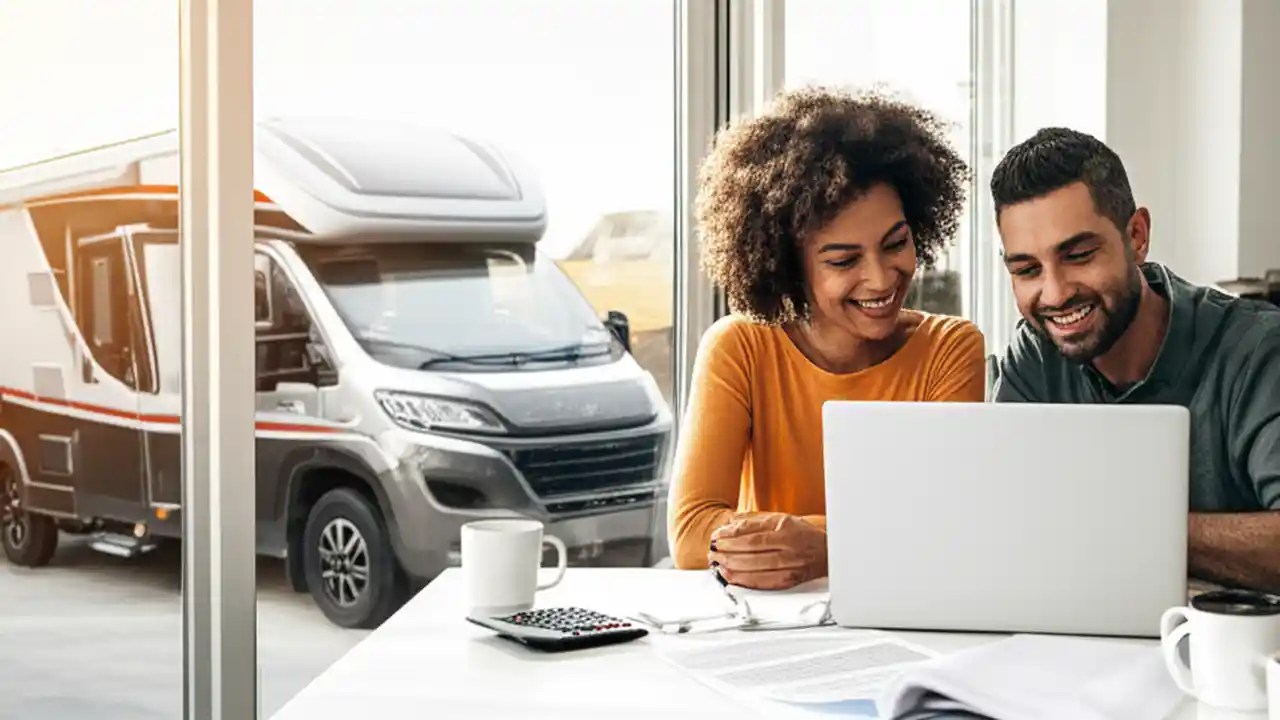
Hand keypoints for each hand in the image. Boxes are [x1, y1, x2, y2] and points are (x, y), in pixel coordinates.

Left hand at [707, 513, 827, 589]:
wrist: (828, 552)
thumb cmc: (802, 534)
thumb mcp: (782, 520)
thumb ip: (756, 522)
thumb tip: (730, 525)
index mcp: (786, 529)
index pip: (752, 534)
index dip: (731, 536)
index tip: (717, 536)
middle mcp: (790, 547)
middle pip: (752, 551)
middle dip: (728, 552)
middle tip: (713, 551)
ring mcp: (791, 566)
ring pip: (756, 568)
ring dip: (733, 567)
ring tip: (718, 564)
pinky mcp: (790, 581)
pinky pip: (764, 583)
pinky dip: (745, 581)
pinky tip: (732, 577)